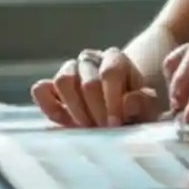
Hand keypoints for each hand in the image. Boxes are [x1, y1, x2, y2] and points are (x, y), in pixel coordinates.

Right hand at [29, 47, 159, 127]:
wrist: (115, 115)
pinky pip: (41, 90)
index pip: (111, 73)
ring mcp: (68, 69)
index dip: (113, 100)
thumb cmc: (135, 110)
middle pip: (88, 82)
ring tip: (87, 127)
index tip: (116, 124)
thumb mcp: (147, 108)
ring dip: (75, 109)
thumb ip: (143, 103)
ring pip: (63, 81)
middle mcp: (90, 59)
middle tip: (102, 130)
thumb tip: (128, 102)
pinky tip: (65, 122)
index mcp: (115, 58)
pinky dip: (49, 106)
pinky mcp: (50, 85)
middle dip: (96, 111)